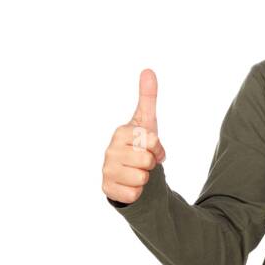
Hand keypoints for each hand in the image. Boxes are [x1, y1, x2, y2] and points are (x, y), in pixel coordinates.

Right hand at [101, 68, 166, 204]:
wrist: (129, 171)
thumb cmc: (138, 145)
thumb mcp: (146, 121)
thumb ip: (147, 97)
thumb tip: (148, 70)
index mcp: (120, 133)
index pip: (152, 141)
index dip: (157, 147)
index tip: (151, 146)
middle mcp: (109, 151)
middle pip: (147, 161)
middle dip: (152, 163)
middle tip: (144, 160)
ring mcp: (106, 170)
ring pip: (142, 179)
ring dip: (145, 178)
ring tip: (137, 171)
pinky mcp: (107, 189)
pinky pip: (134, 194)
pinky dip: (137, 192)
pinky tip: (130, 184)